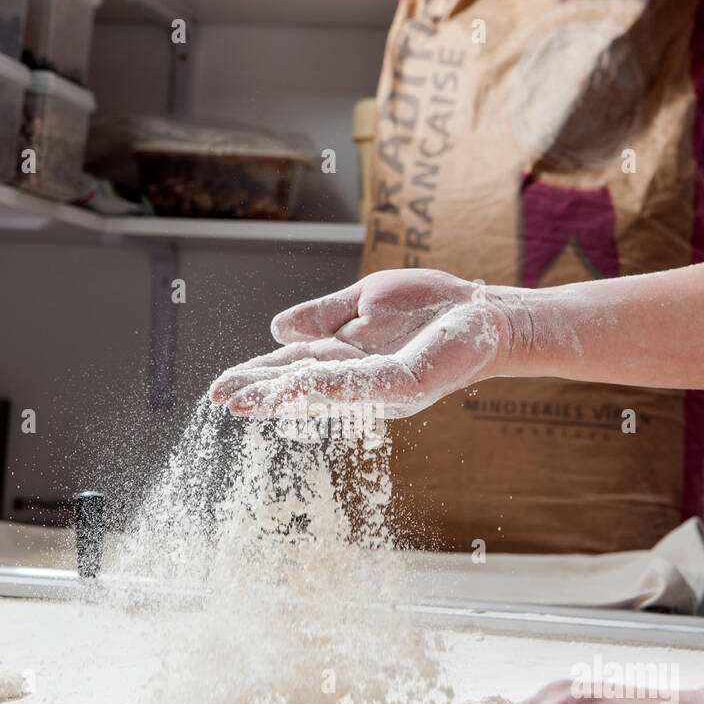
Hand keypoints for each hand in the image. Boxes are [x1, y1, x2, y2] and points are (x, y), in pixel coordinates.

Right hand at [209, 269, 508, 419]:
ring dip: (280, 396)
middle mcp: (361, 385)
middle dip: (260, 395)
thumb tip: (276, 330)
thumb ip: (323, 317)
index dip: (259, 379)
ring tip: (243, 400)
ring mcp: (382, 386)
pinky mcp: (406, 380)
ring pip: (323, 392)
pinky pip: (360, 384)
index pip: (295, 372)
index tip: (222, 389)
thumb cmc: (432, 308)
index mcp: (348, 365)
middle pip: (301, 389)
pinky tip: (295, 383)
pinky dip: (325, 384)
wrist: (485, 312)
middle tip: (219, 400)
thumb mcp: (365, 303)